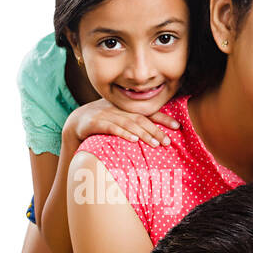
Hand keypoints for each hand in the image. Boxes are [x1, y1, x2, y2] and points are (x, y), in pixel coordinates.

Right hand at [64, 99, 179, 147]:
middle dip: (156, 130)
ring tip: (156, 144)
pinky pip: (111, 128)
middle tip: (168, 142)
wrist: (75, 122)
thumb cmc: (102, 124)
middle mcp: (119, 109)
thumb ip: (136, 125)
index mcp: (127, 108)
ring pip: (129, 123)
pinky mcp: (95, 123)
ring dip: (143, 134)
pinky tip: (133, 140)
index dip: (163, 118)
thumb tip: (157, 137)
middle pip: (141, 118)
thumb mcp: (120, 121)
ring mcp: (107, 115)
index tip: (177, 127)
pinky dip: (123, 133)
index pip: (148, 112)